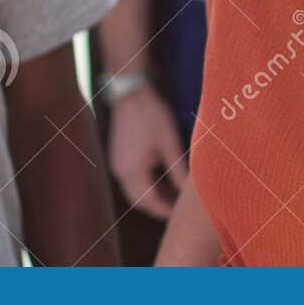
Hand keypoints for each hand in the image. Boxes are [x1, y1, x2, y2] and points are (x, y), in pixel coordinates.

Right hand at [108, 82, 184, 220]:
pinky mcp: (117, 155)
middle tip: (178, 206)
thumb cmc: (151, 115)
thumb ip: (178, 169)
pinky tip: (161, 175)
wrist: (130, 91)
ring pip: (135, 189)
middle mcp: (120, 172)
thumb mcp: (169, 143)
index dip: (165, 210)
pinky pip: (131, 178)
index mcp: (132, 172)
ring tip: (173, 191)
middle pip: (139, 199)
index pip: (149, 202)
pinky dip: (145, 182)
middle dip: (158, 204)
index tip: (181, 212)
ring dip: (152, 193)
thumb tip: (187, 190)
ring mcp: (116, 163)